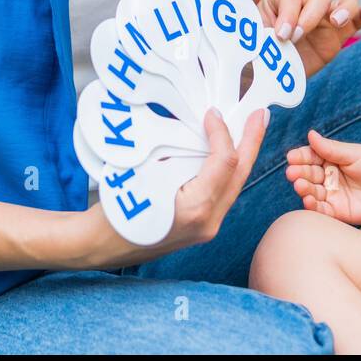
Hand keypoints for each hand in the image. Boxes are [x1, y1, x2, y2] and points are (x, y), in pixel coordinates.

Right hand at [70, 106, 268, 269]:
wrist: (100, 247)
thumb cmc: (115, 210)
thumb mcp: (145, 173)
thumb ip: (179, 153)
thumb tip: (200, 128)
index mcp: (196, 208)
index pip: (224, 161)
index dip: (223, 132)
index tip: (213, 113)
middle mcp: (209, 221)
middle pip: (240, 174)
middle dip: (252, 141)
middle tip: (259, 114)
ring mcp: (208, 228)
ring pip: (235, 184)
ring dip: (242, 154)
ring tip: (250, 128)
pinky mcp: (203, 227)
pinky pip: (223, 193)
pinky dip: (228, 169)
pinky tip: (228, 152)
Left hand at [256, 0, 360, 78]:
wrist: (266, 75)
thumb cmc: (255, 54)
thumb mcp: (249, 44)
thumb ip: (253, 40)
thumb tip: (252, 45)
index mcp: (279, 1)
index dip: (287, 14)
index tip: (280, 35)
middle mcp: (304, 5)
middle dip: (309, 16)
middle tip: (297, 37)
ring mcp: (324, 19)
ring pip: (342, 2)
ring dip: (343, 8)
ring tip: (336, 21)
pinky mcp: (339, 34)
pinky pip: (356, 20)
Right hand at [285, 130, 360, 225]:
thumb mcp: (355, 154)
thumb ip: (332, 148)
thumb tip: (311, 135)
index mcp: (332, 160)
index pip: (311, 156)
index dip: (300, 157)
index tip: (292, 157)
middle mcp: (329, 177)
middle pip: (308, 174)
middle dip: (299, 173)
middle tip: (292, 172)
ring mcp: (332, 195)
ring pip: (311, 192)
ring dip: (303, 189)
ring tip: (300, 185)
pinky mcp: (338, 212)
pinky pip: (321, 210)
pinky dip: (312, 206)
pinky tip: (308, 200)